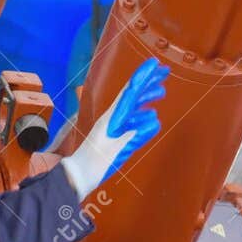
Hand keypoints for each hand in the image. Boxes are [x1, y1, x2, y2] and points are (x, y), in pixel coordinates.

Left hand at [60, 57, 169, 199]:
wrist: (78, 176)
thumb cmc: (93, 164)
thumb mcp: (113, 150)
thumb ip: (132, 135)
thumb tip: (152, 120)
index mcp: (111, 118)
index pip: (129, 92)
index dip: (142, 77)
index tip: (155, 65)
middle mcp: (112, 119)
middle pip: (132, 96)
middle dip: (148, 83)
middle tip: (163, 73)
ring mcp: (113, 127)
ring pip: (133, 108)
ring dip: (147, 98)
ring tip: (161, 92)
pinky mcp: (114, 137)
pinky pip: (131, 122)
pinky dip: (142, 116)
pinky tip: (150, 115)